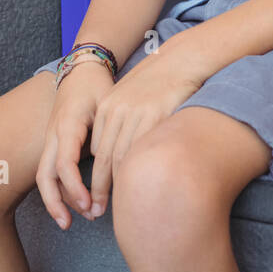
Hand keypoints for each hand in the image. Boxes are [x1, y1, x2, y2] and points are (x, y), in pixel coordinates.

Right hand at [36, 62, 113, 229]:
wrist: (81, 69)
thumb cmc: (97, 86)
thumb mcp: (108, 103)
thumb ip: (113, 132)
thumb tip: (125, 164)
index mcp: (67, 125)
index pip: (64, 164)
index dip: (75, 188)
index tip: (89, 205)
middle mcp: (54, 135)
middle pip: (45, 176)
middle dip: (55, 203)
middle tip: (70, 224)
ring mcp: (51, 139)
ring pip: (45, 176)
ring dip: (57, 200)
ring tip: (73, 221)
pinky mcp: (55, 144)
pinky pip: (51, 171)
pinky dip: (60, 190)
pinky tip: (76, 203)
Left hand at [87, 52, 201, 217]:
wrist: (182, 59)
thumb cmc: (161, 83)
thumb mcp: (133, 99)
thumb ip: (123, 124)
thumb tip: (120, 157)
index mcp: (107, 107)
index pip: (95, 150)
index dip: (92, 177)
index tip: (90, 198)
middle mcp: (116, 110)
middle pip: (102, 157)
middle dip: (96, 188)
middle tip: (95, 212)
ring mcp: (135, 113)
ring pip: (119, 157)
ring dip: (114, 186)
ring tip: (113, 209)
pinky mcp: (154, 114)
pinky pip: (141, 149)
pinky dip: (136, 171)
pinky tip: (137, 187)